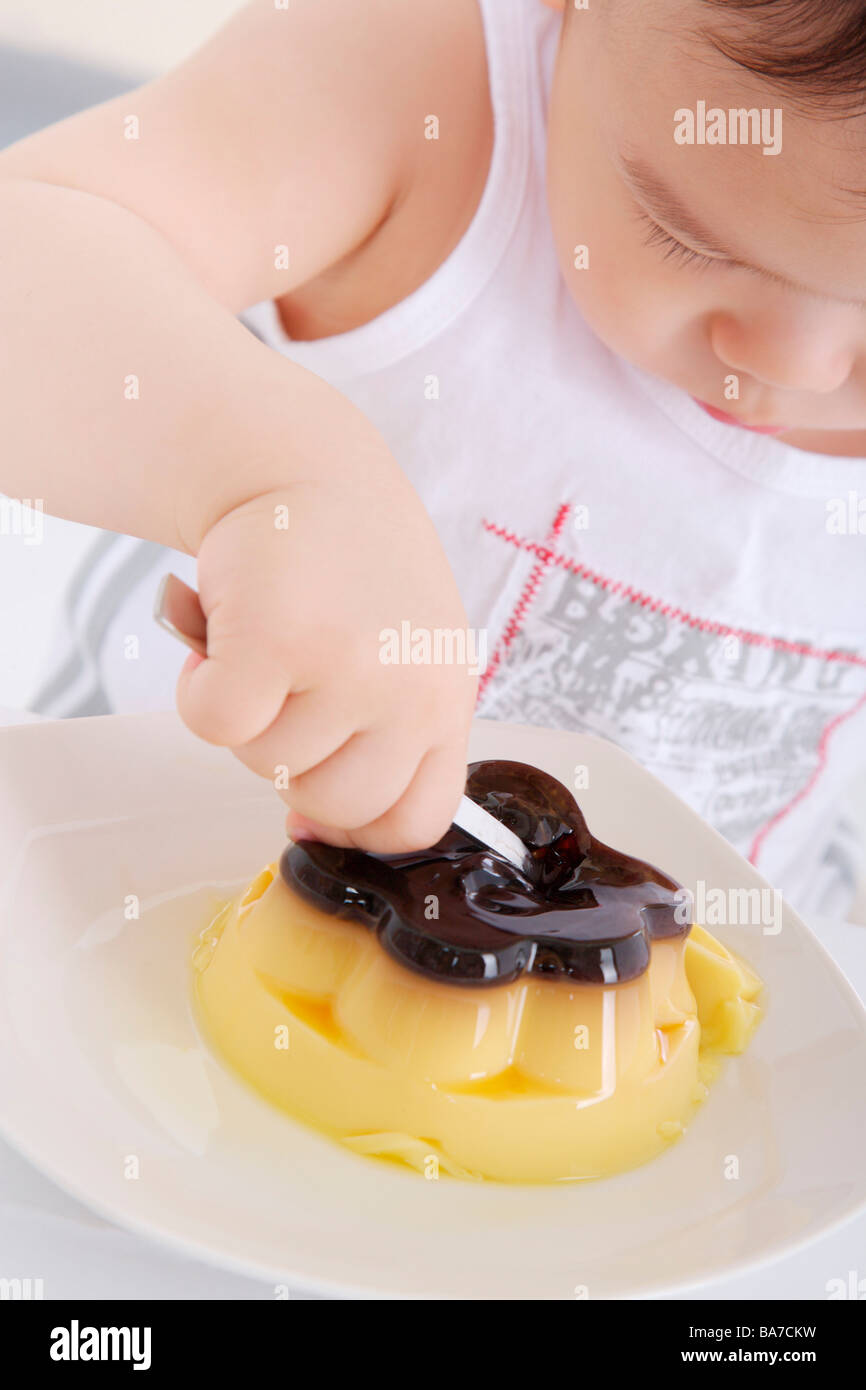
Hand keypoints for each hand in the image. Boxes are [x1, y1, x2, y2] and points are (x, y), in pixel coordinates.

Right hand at [176, 476, 476, 853]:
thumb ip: (377, 739)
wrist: (302, 465)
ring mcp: (352, 670)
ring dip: (242, 714)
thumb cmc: (347, 567)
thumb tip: (311, 830)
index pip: (415, 821)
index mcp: (447, 699)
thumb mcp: (403, 654)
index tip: (312, 798)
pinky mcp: (280, 643)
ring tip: (261, 644)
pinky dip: (196, 688)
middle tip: (283, 691)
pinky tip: (221, 638)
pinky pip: (215, 725)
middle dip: (288, 759)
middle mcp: (412, 690)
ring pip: (264, 764)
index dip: (353, 827)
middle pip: (334, 806)